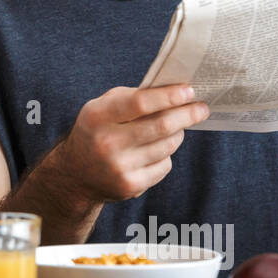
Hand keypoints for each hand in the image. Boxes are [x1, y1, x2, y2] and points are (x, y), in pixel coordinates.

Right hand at [59, 84, 208, 202]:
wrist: (76, 173)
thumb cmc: (97, 130)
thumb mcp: (102, 107)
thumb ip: (132, 98)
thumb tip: (175, 92)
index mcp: (97, 116)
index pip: (139, 103)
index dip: (167, 96)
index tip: (189, 91)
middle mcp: (106, 143)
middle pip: (160, 126)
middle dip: (187, 115)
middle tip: (202, 108)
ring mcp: (118, 167)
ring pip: (167, 145)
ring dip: (177, 134)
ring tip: (174, 128)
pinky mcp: (130, 186)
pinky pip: (164, 165)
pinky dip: (165, 155)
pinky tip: (153, 151)